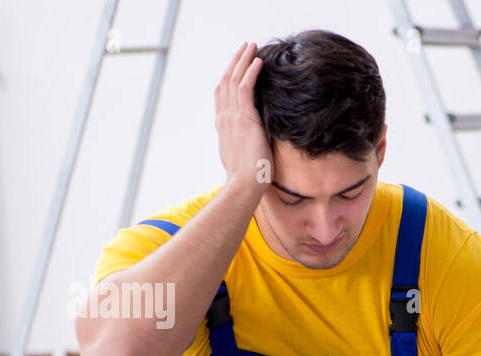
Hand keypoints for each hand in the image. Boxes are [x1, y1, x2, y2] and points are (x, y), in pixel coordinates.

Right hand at [215, 42, 271, 187]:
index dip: (229, 76)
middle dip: (234, 62)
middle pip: (226, 81)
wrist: (245, 184)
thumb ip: (246, 143)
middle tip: (244, 47)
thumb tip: (256, 141)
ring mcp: (232, 117)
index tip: (237, 65)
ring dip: (243, 60)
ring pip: (234, 80)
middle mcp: (224, 118)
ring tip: (252, 46)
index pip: (222, 94)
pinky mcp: (244, 119)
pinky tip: (258, 61)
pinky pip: (245, 88)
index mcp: (223, 126)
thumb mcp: (244, 155)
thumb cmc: (248, 177)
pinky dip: (250, 72)